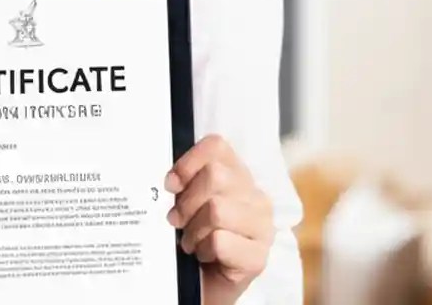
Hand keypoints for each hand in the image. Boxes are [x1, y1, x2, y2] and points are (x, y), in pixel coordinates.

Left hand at [165, 135, 273, 303]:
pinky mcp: (258, 258)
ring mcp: (262, 228)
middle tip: (177, 220)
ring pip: (217, 209)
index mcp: (239, 178)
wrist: (201, 285)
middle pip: (215, 176)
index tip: (171, 184)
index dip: (188, 162)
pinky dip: (203, 250)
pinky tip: (205, 256)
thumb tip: (168, 179)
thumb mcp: (186, 204)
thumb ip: (183, 183)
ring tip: (192, 242)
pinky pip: (220, 241)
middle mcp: (256, 198)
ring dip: (194, 230)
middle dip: (187, 201)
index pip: (217, 146)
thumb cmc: (192, 240)